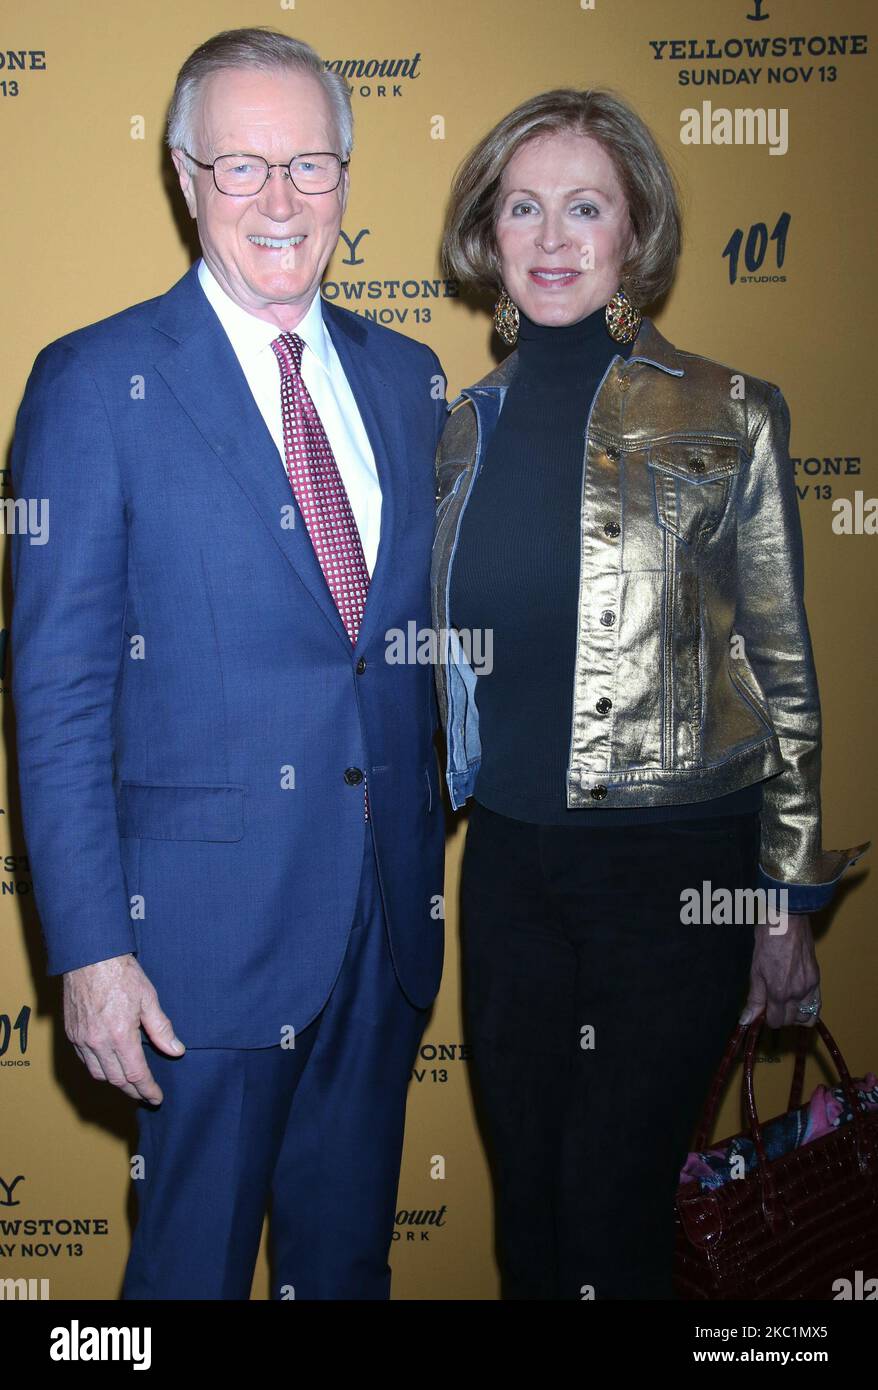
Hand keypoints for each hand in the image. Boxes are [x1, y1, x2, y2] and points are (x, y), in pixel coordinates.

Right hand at [63, 954, 184, 1103]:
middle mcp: (97, 1042)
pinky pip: (85, 1060)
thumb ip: (162, 1029)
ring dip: (115, 1081)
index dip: (147, 1089)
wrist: (89, 955)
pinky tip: (109, 1065)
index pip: (136, 1074)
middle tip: (146, 1094)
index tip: (156, 1098)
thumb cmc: (121, 973)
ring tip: (130, 1083)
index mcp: (119, 1035)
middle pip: (116, 1079)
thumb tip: (176, 1050)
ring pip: (98, 1073)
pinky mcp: (71, 1033)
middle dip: (133, 1090)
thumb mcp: (149, 998)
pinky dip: (98, 1068)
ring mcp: (81, 1038)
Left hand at [739, 913, 820, 1029]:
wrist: (788, 920)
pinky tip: (798, 1000)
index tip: (762, 1009)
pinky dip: (808, 1008)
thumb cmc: (768, 940)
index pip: (776, 1021)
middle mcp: (798, 993)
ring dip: (795, 1015)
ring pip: (807, 1016)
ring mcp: (810, 986)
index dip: (767, 1018)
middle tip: (771, 1004)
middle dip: (779, 1017)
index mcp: (779, 992)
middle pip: (790, 1020)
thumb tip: (747, 1020)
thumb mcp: (755, 970)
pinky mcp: (817, 978)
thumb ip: (755, 998)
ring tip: (785, 1004)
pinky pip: (817, 1003)